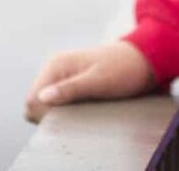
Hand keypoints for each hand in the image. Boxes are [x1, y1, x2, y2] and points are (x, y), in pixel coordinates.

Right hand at [24, 41, 155, 122]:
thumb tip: (42, 98)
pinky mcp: (72, 88)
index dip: (45, 115)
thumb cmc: (124, 68)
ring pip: (48, 109)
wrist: (146, 60)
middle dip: (53, 117)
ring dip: (62, 116)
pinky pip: (59, 108)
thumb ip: (70, 89)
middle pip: (36, 107)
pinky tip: (85, 112)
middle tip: (80, 115)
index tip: (70, 117)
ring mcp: (63, 80)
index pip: (32, 100)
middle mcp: (55, 71)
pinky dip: (68, 114)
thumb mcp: (99, 81)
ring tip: (86, 111)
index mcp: (56, 65)